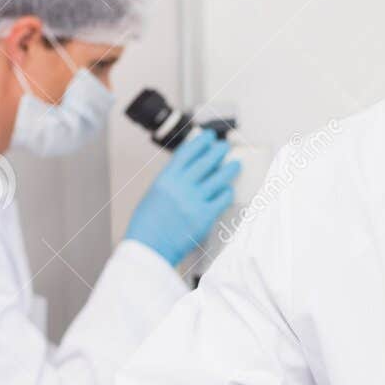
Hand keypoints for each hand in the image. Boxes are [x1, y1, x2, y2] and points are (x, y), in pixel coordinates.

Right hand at [124, 130, 241, 263]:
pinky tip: (228, 190)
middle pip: (206, 162)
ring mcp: (194, 201)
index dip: (200, 142)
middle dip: (218, 151)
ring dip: (229, 169)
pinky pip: (222, 199)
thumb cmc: (148, 225)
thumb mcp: (154, 195)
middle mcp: (181, 187)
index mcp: (165, 179)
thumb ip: (171, 183)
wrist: (149, 248)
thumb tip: (189, 172)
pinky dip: (226, 192)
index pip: (187, 153)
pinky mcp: (204, 216)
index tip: (208, 135)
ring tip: (236, 164)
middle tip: (225, 146)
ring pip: (219, 178)